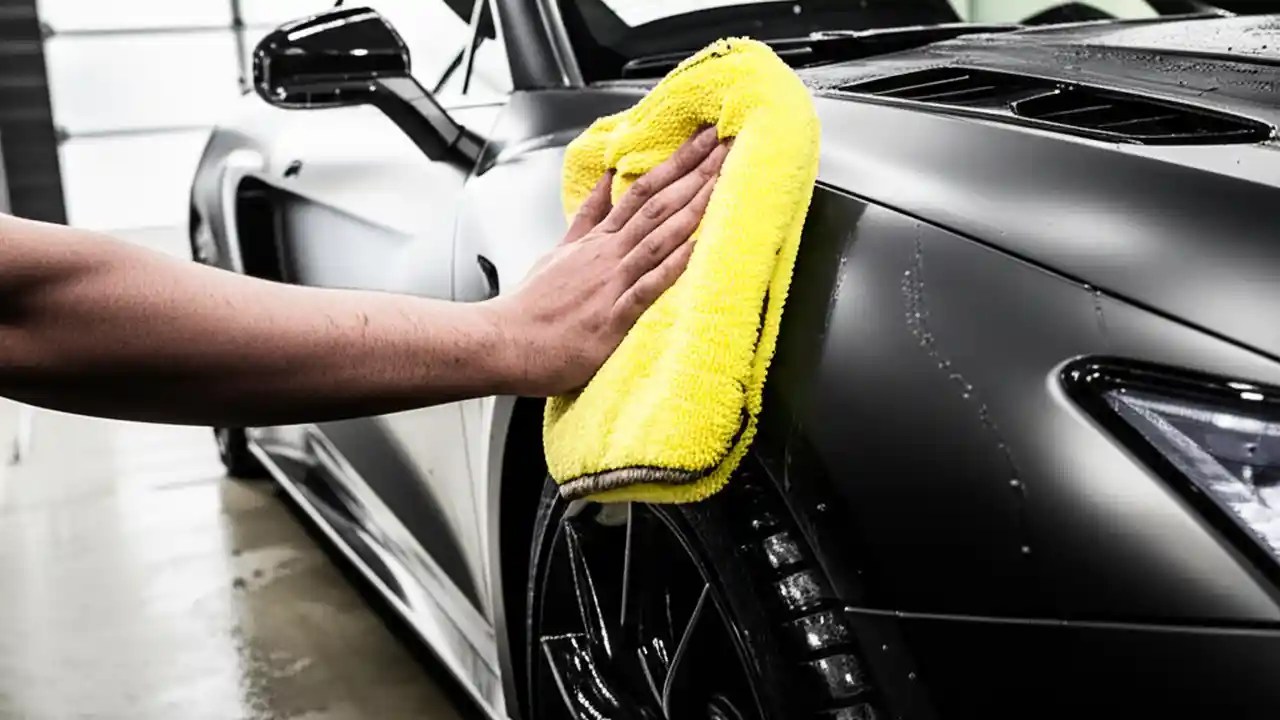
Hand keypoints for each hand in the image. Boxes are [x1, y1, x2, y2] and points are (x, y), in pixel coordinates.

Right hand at [488, 126, 729, 395]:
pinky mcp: (611, 317)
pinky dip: (671, 267)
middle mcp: (608, 255)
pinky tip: (695, 248)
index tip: (703, 141)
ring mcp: (610, 283)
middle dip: (693, 172)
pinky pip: (647, 287)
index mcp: (598, 241)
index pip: (642, 190)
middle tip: (724, 143)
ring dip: (691, 208)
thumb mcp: (559, 251)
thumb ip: (588, 217)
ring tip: (721, 180)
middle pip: (657, 204)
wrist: (504, 341)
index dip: (676, 163)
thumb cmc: (531, 306)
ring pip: (656, 238)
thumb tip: (607, 181)